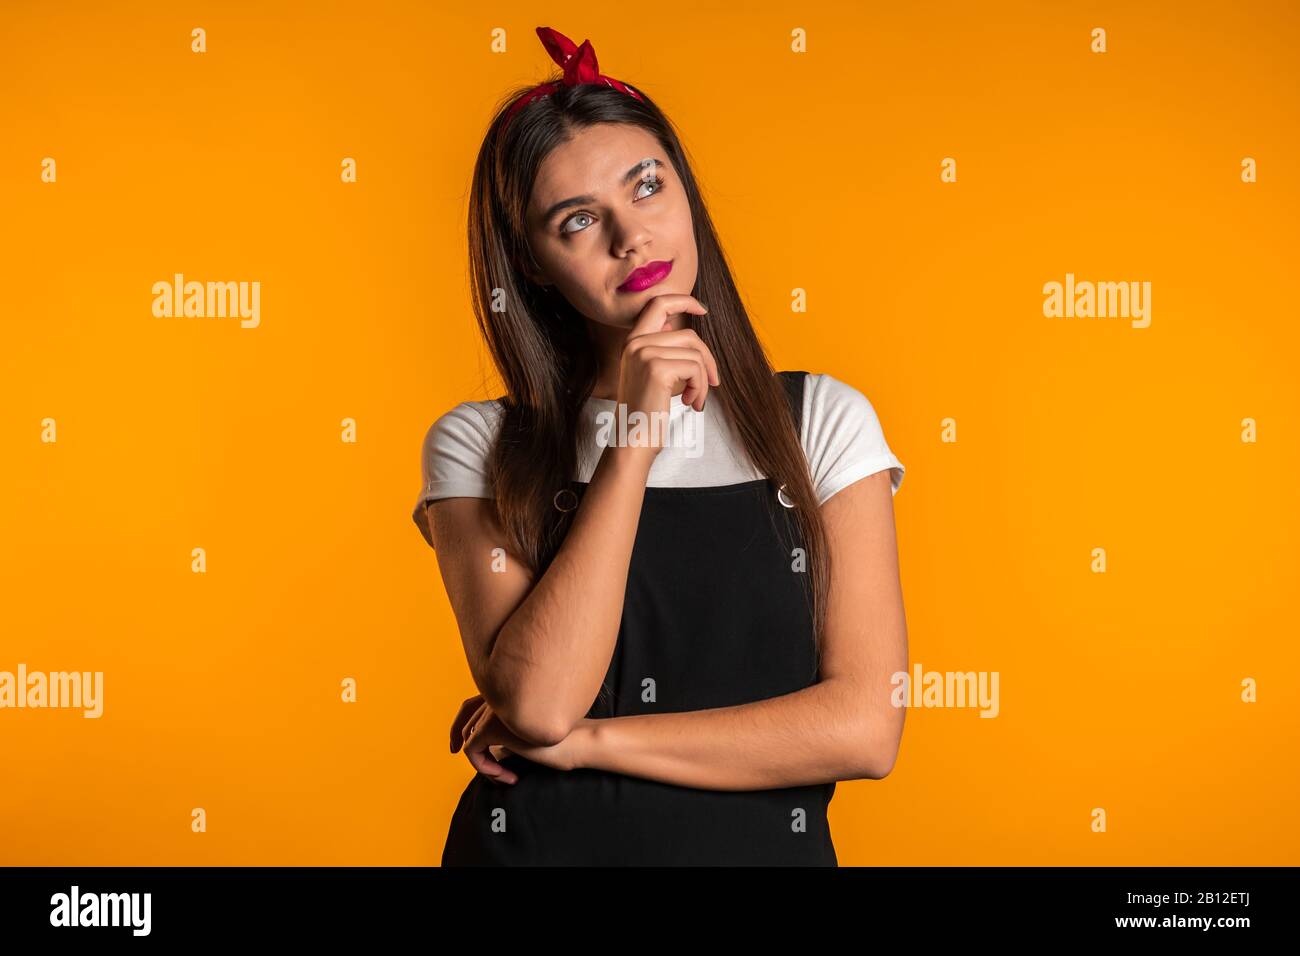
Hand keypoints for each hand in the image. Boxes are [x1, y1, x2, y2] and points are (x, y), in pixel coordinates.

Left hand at [450, 696, 591, 782]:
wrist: (580, 740)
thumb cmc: (562, 739)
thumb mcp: (526, 733)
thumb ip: (504, 733)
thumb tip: (484, 748)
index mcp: (507, 691)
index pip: (471, 704)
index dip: (460, 725)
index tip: (456, 745)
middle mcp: (498, 695)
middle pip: (464, 717)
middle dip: (459, 739)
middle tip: (460, 757)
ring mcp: (495, 708)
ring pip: (469, 738)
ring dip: (483, 762)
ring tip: (506, 776)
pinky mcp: (492, 725)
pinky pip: (472, 750)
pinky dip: (485, 768)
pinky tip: (508, 777)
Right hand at [617, 294, 718, 437]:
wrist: (633, 440)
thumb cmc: (646, 412)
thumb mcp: (649, 374)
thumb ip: (659, 348)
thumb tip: (673, 324)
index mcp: (632, 341)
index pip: (658, 304)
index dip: (684, 301)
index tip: (703, 310)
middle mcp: (635, 343)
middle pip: (689, 335)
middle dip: (707, 360)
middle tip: (712, 383)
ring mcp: (644, 353)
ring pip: (695, 354)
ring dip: (703, 380)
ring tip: (695, 399)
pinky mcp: (657, 368)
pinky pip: (695, 369)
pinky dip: (700, 388)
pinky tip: (691, 403)